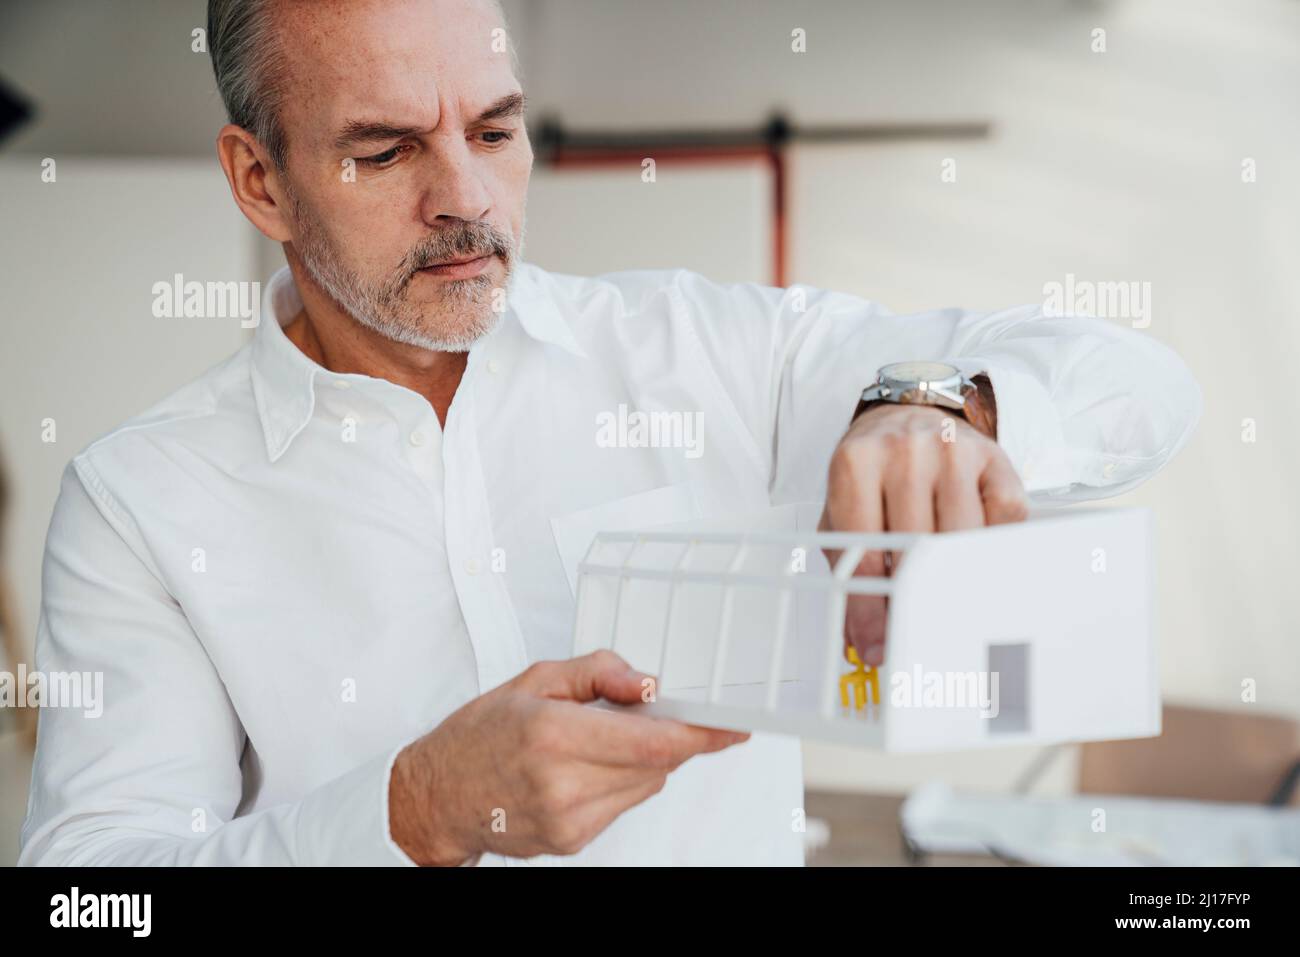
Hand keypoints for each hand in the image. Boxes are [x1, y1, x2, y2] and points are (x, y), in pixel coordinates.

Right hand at [388, 649, 748, 864]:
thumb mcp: (535, 678)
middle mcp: (563, 783)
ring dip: (643, 759)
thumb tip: (649, 684)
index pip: (651, 742)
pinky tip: (586, 767)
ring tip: (600, 739)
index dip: (699, 734)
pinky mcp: (572, 841)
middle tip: (659, 713)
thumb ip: (599, 673)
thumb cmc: (481, 733)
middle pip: (656, 764)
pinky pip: (622, 805)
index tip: (731, 726)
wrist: (438, 795)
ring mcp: (569, 819)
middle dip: (668, 736)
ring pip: (645, 785)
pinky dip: (621, 781)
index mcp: (553, 734)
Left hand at [819, 403, 1027, 665]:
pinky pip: (1003, 519)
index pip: (865, 553)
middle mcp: (904, 452)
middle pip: (917, 549)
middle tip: (916, 633)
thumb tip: (864, 640)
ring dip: (954, 578)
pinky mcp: (994, 458)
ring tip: (944, 602)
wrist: (904, 412)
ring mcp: (953, 451)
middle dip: (915, 601)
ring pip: (962, 537)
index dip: (871, 610)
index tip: (877, 646)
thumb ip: (846, 570)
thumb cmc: (871, 471)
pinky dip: (991, 546)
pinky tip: (973, 553)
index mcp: (855, 464)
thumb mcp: (841, 511)